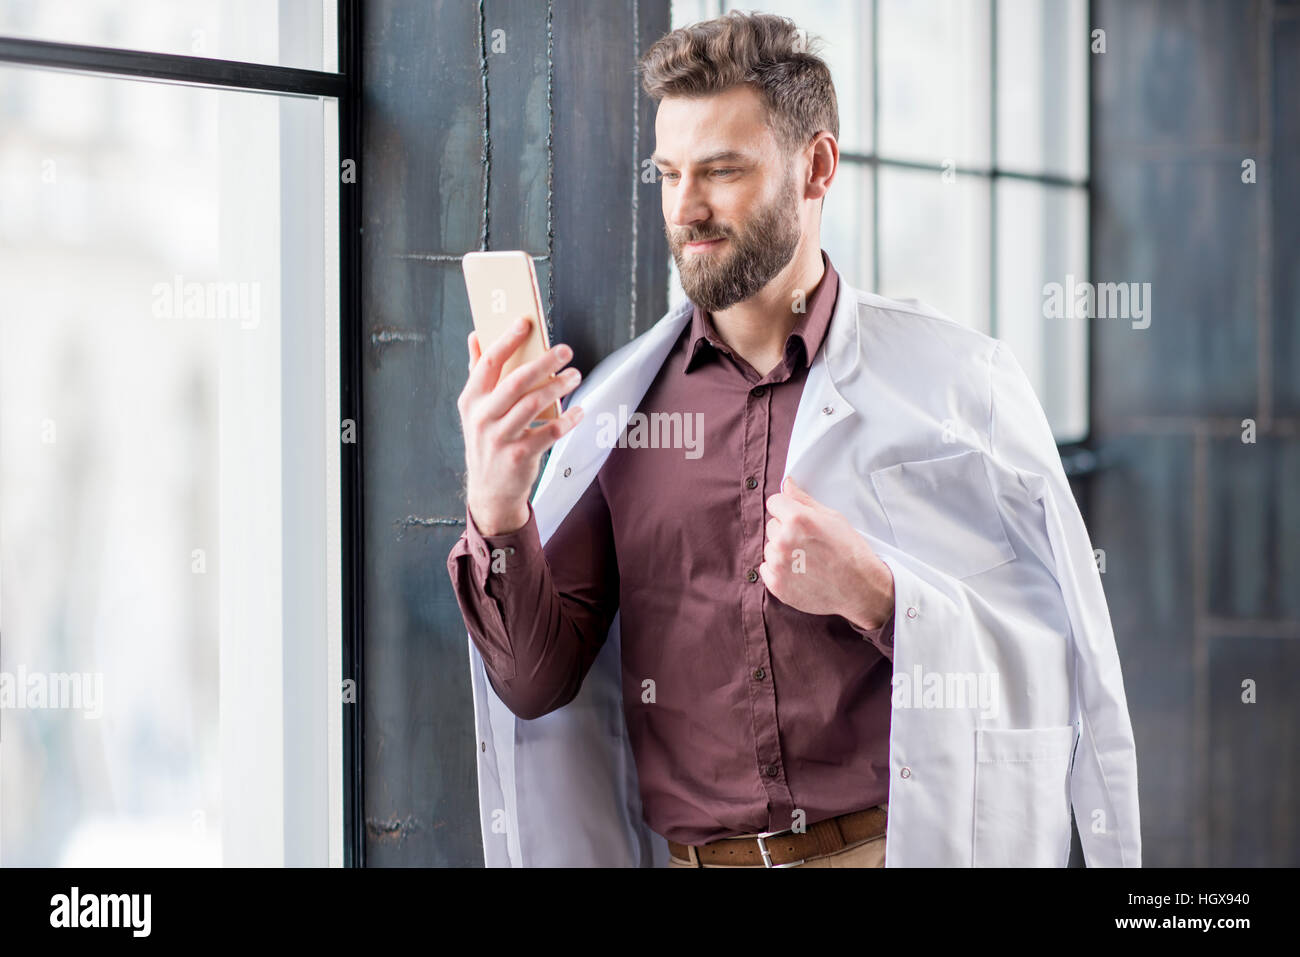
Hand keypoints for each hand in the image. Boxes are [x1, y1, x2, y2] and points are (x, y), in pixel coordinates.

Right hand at [457, 316, 584, 535]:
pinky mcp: (519, 456)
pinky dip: (568, 419)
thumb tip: (475, 335)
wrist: (490, 490)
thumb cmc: (488, 439)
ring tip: (575, 375)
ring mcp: (499, 438)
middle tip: (566, 350)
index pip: (488, 363)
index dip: (507, 340)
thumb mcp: (475, 409)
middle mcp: (482, 418)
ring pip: (533, 404)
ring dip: (558, 386)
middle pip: (516, 381)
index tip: (526, 323)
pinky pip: (550, 432)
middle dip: (544, 362)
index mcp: (470, 400)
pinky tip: (579, 410)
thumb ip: (477, 372)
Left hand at [759, 476, 894, 629]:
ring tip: (806, 558)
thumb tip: (787, 484)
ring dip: (782, 551)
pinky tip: (799, 572)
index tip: (797, 518)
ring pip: (770, 547)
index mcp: (797, 519)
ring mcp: (778, 564)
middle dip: (785, 530)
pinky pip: (766, 568)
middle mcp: (784, 540)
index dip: (787, 509)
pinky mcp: (776, 584)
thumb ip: (804, 500)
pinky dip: (779, 570)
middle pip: (771, 525)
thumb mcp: (832, 518)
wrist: (861, 588)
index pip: (774, 502)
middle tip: (808, 541)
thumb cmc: (851, 551)